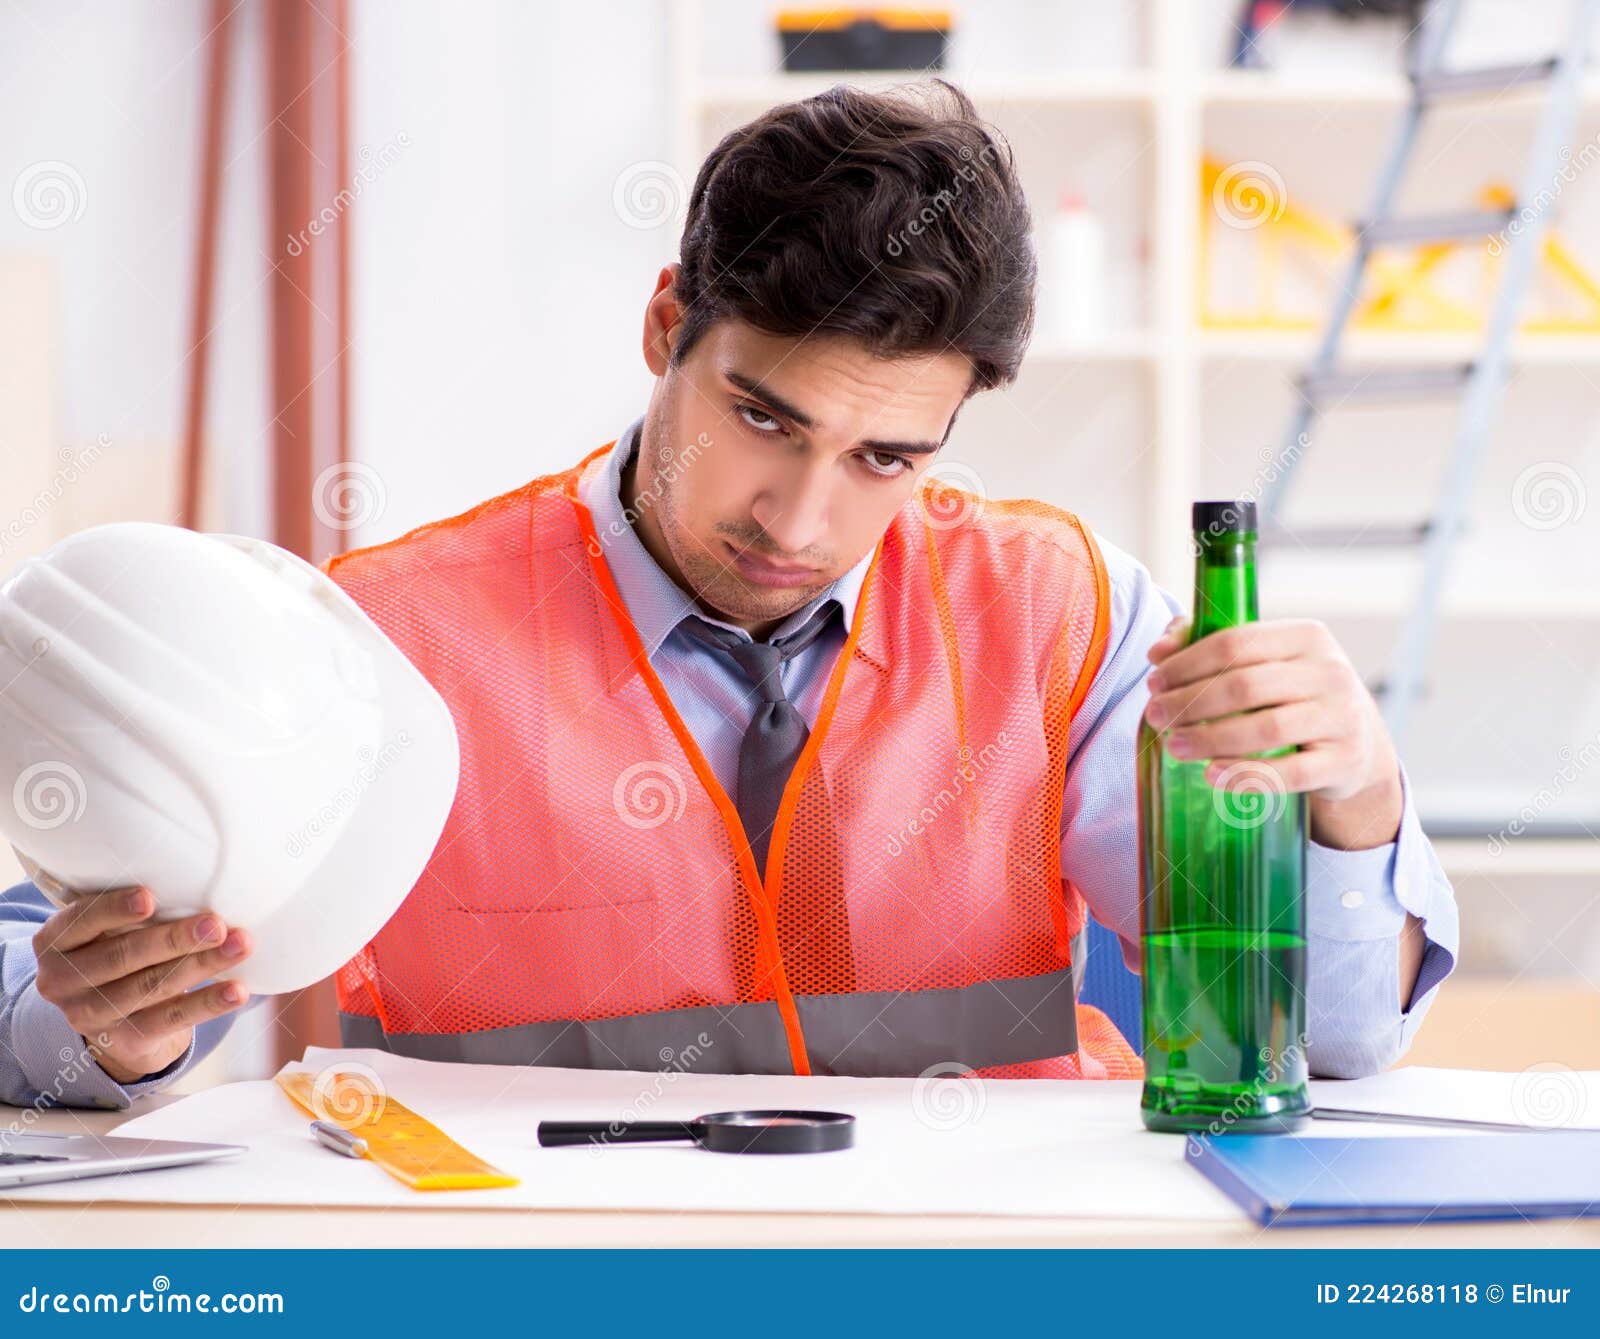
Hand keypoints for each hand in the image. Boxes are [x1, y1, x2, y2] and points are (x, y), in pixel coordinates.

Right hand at [31, 887, 252, 1084]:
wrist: (116, 1022)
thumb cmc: (120, 952)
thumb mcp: (108, 930)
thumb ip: (134, 909)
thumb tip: (196, 880)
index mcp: (55, 942)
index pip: (81, 921)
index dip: (114, 910)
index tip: (150, 897)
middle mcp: (62, 981)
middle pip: (123, 957)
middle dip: (174, 939)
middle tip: (216, 924)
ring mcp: (90, 1015)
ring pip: (151, 987)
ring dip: (201, 965)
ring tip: (240, 946)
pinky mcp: (125, 1040)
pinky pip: (171, 1019)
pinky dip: (208, 1003)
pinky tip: (236, 991)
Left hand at [1143, 615, 1402, 849]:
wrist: (1357, 743)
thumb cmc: (1293, 694)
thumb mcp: (1262, 661)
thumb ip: (1206, 644)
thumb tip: (1158, 651)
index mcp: (1306, 636)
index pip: (1234, 643)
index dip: (1186, 664)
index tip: (1154, 684)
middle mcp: (1330, 672)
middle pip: (1244, 686)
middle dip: (1190, 702)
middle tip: (1155, 717)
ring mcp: (1342, 717)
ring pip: (1266, 729)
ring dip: (1210, 739)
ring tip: (1174, 746)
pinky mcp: (1345, 761)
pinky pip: (1290, 772)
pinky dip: (1246, 775)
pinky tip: (1211, 775)